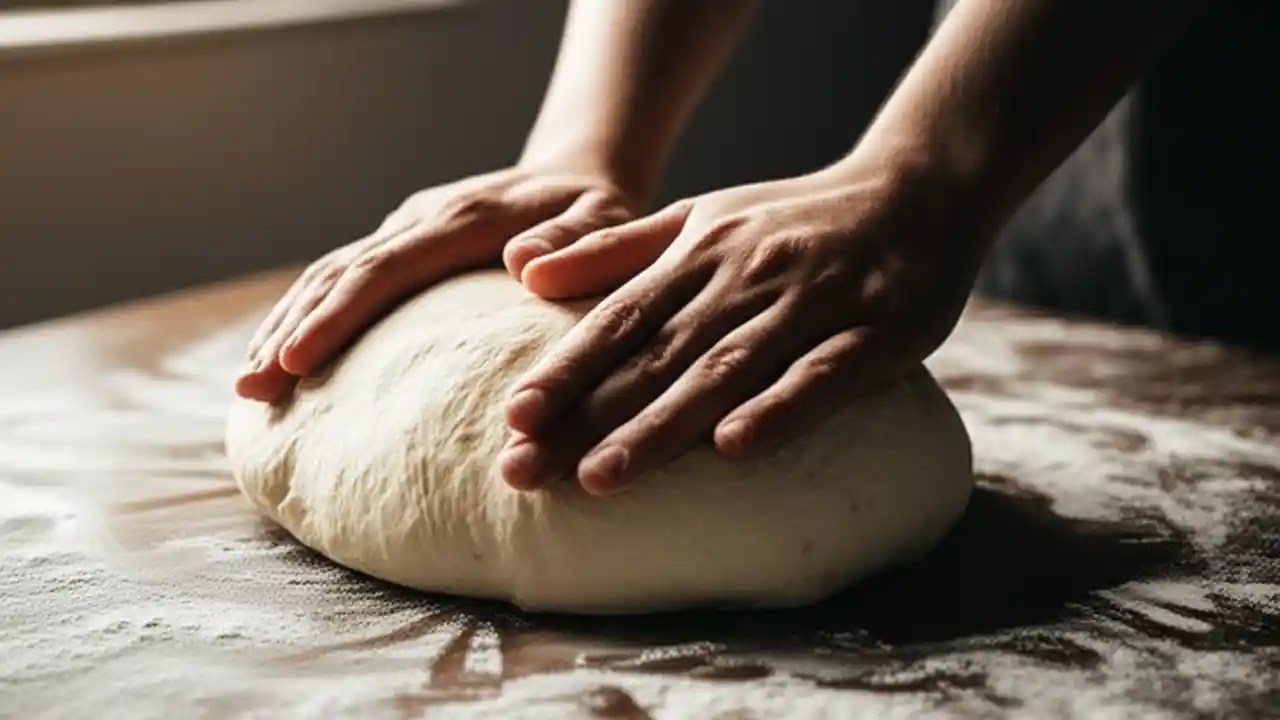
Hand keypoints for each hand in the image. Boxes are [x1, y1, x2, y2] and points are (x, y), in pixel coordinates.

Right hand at [235, 165, 639, 401]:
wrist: (576, 173)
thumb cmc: (597, 212)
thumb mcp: (605, 224)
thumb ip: (574, 244)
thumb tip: (525, 264)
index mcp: (461, 221)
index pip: (385, 269)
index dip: (337, 316)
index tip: (297, 360)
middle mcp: (421, 220)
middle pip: (340, 274)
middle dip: (291, 331)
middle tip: (251, 392)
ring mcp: (405, 229)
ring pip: (329, 275)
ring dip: (285, 327)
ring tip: (250, 388)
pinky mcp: (402, 245)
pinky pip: (343, 279)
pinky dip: (306, 316)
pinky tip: (282, 357)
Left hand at [499, 162, 985, 494]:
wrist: (918, 189)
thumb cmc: (794, 218)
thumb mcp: (701, 217)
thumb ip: (617, 250)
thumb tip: (524, 272)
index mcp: (699, 254)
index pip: (619, 320)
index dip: (565, 369)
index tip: (513, 419)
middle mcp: (744, 279)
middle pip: (656, 357)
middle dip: (586, 417)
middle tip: (524, 472)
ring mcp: (811, 305)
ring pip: (724, 371)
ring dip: (660, 427)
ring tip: (599, 478)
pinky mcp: (876, 333)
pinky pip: (822, 376)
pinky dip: (778, 411)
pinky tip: (735, 451)